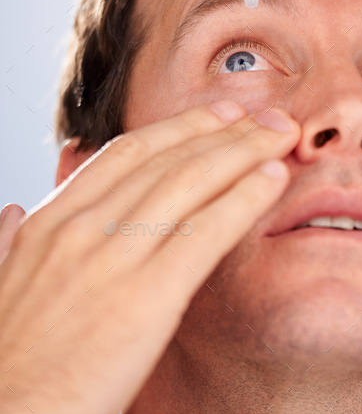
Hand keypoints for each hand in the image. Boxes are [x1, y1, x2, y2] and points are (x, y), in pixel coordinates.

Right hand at [0, 103, 298, 413]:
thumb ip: (8, 245)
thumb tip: (11, 212)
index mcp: (47, 224)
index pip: (122, 154)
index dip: (175, 130)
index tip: (213, 117)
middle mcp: (81, 228)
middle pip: (166, 158)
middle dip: (222, 130)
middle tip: (265, 115)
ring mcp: (112, 258)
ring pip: (190, 182)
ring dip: (243, 151)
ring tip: (282, 134)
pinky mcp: (145, 298)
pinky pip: (205, 232)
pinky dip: (244, 198)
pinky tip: (273, 179)